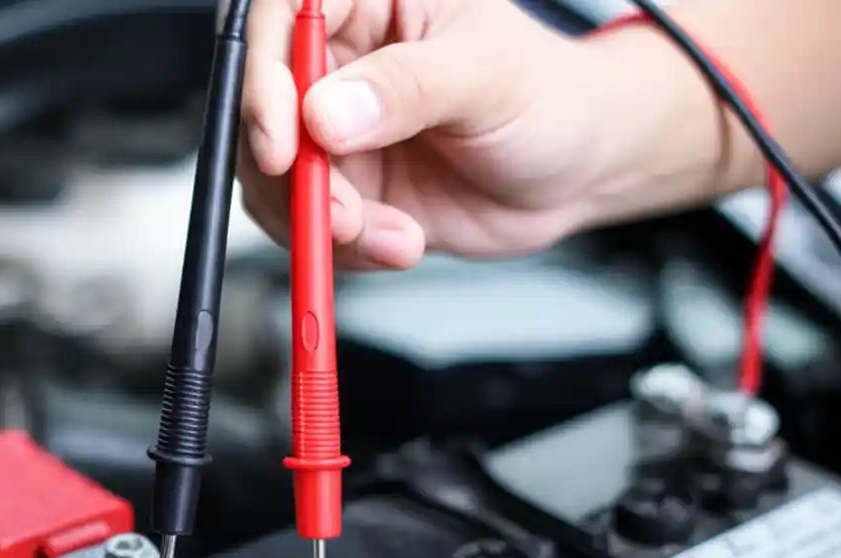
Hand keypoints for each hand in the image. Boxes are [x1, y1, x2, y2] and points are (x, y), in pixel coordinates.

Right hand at [238, 0, 613, 268]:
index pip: (283, 18)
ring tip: (391, 234)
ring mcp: (335, 130)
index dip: (265, 77)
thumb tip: (329, 112)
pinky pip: (304, 223)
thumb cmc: (549, 98)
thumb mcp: (488, 79)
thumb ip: (408, 88)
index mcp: (370, 2)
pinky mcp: (342, 187)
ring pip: (274, 176)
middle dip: (292, 173)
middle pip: (263, 107)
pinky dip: (343, 249)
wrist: (576, 173)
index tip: (281, 142)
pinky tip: (400, 242)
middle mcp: (340, 63)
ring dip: (322, 221)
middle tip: (340, 212)